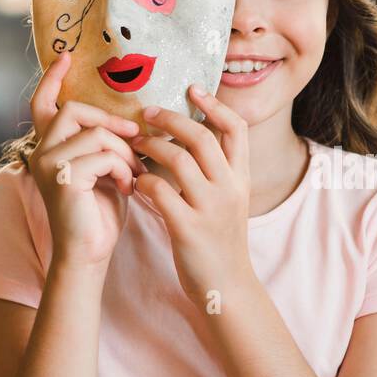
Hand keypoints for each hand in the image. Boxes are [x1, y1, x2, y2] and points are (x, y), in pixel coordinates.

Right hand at [28, 51, 146, 268]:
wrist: (89, 253)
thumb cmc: (100, 213)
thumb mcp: (104, 170)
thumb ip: (105, 144)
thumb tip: (132, 121)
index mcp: (49, 147)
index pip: (42, 104)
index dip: (52, 79)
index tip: (66, 57)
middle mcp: (40, 152)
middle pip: (75, 110)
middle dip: (113, 121)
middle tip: (137, 138)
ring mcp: (47, 163)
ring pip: (97, 133)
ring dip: (126, 153)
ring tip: (135, 175)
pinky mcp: (62, 177)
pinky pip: (104, 155)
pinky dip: (124, 170)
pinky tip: (129, 189)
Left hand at [131, 84, 254, 307]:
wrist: (226, 287)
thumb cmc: (220, 241)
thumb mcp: (229, 202)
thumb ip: (216, 173)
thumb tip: (189, 139)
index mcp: (242, 179)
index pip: (237, 129)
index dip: (215, 105)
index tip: (192, 88)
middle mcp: (230, 188)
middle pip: (202, 137)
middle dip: (171, 120)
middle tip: (147, 113)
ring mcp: (211, 208)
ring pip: (178, 159)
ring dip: (151, 147)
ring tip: (135, 145)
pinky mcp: (189, 228)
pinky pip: (159, 191)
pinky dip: (142, 181)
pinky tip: (134, 181)